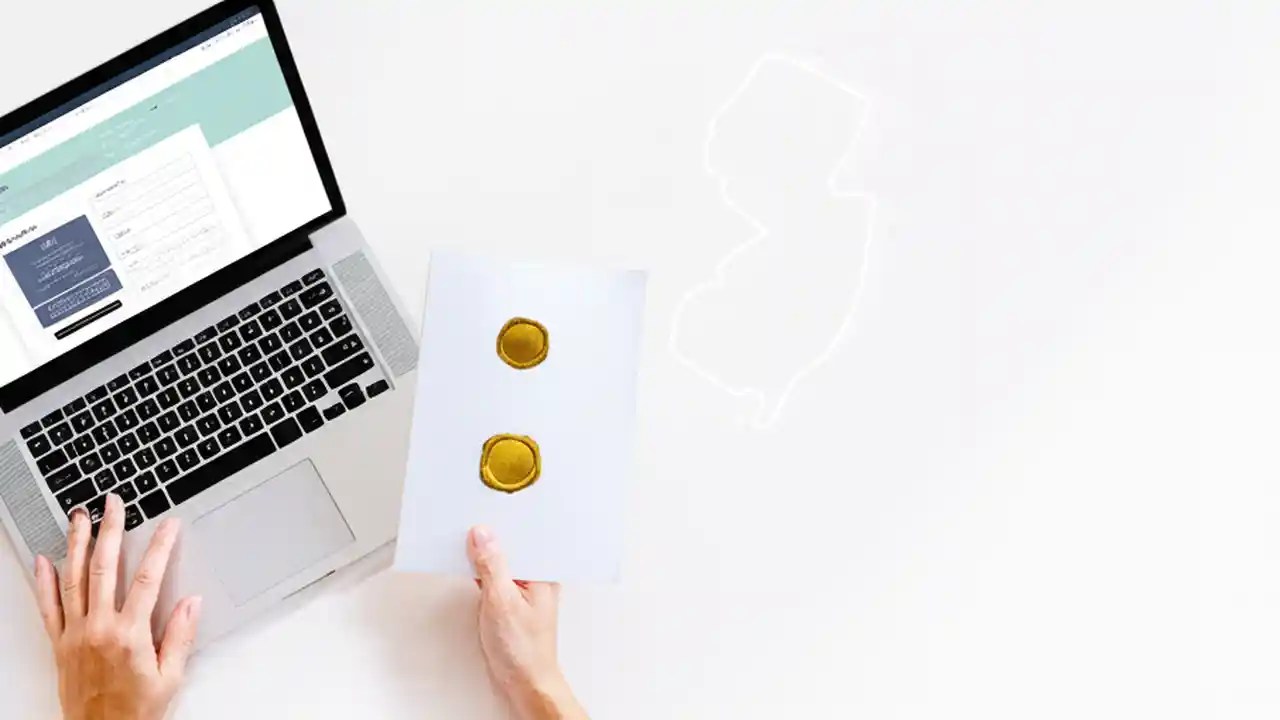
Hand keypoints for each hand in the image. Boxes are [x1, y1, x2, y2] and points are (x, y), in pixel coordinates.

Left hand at [34, 494, 201, 719]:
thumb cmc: (135, 713)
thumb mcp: (170, 677)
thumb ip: (180, 636)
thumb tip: (191, 603)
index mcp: (130, 635)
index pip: (148, 579)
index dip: (159, 547)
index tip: (167, 526)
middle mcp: (98, 629)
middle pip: (105, 568)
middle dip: (110, 530)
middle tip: (113, 505)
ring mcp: (75, 635)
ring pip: (73, 579)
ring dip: (76, 545)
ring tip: (80, 518)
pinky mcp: (59, 645)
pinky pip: (48, 607)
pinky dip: (44, 582)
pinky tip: (44, 561)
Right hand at [467, 526, 586, 719]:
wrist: (525, 683)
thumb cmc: (523, 650)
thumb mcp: (502, 601)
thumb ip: (492, 566)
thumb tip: (482, 535)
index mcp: (543, 573)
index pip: (523, 537)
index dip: (501, 524)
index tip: (479, 513)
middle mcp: (536, 578)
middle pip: (511, 548)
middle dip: (489, 536)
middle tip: (465, 522)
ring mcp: (522, 589)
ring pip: (500, 562)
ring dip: (482, 554)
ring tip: (462, 539)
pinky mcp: (510, 601)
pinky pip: (494, 577)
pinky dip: (480, 572)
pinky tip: (467, 565)